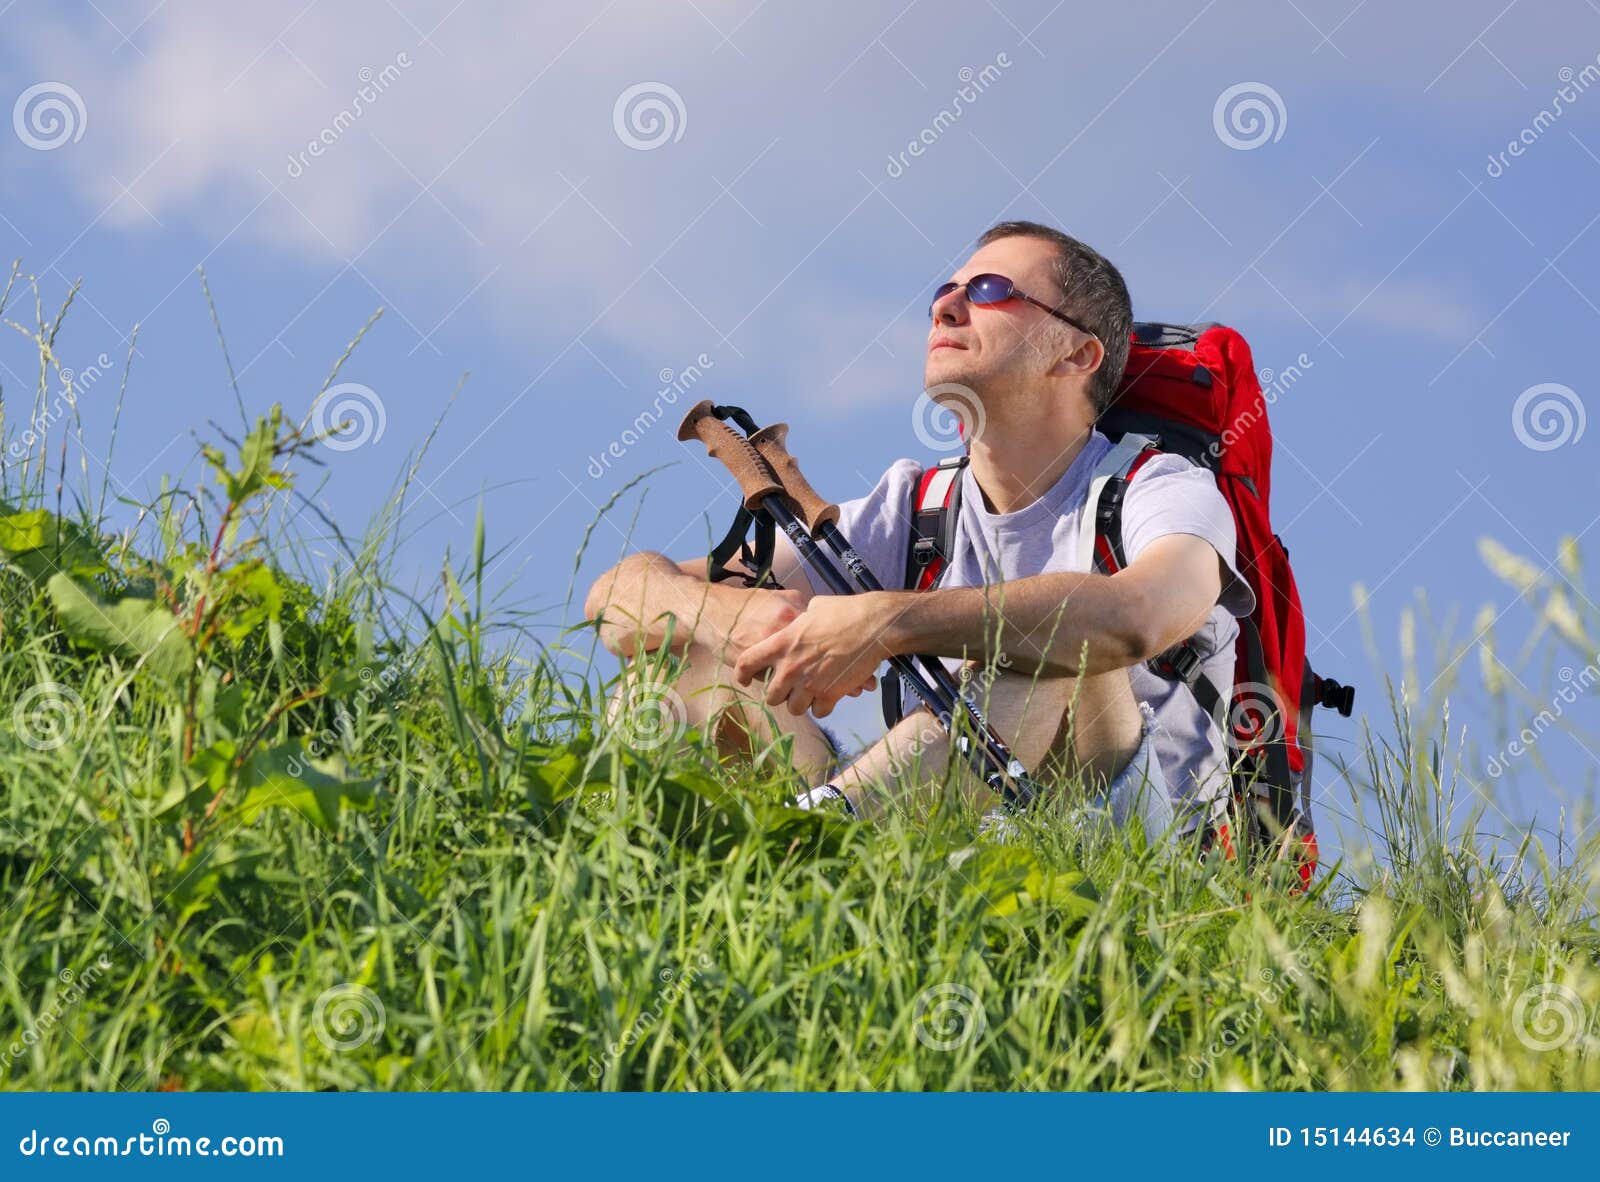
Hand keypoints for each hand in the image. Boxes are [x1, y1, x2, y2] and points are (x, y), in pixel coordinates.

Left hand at [733, 593, 895, 717]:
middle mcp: (791, 667)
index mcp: (782, 643)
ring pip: (794, 709)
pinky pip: (819, 712)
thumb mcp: (813, 608)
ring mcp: (810, 684)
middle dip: (778, 694)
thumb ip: (799, 620)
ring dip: (801, 703)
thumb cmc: (845, 611)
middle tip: (788, 688)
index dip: (742, 674)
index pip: (746, 663)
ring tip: (809, 693)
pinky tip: (828, 696)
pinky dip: (823, 707)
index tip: (745, 680)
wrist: (874, 626)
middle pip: (771, 696)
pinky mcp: (830, 695)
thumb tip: (800, 619)